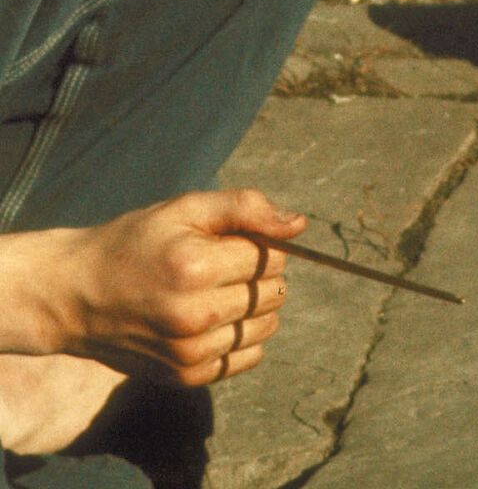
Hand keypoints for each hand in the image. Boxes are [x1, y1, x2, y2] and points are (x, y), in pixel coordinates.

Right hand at [46, 189, 305, 385]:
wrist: (73, 295)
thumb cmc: (135, 243)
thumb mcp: (184, 209)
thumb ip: (246, 208)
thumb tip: (299, 225)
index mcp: (195, 268)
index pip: (273, 256)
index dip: (258, 245)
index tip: (228, 244)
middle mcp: (194, 315)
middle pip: (275, 291)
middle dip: (257, 274)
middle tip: (218, 267)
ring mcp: (190, 351)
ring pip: (267, 324)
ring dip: (253, 306)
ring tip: (214, 293)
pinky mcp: (187, 376)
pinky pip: (249, 356)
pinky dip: (242, 336)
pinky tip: (212, 320)